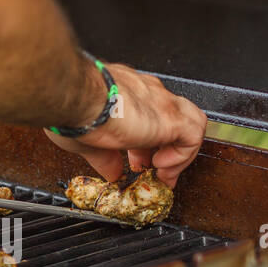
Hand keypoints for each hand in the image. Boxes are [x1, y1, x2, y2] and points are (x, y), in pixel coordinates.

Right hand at [45, 63, 206, 187]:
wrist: (77, 98)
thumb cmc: (74, 111)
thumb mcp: (89, 141)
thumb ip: (105, 159)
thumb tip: (111, 173)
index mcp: (128, 93)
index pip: (149, 116)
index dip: (147, 143)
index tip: (140, 162)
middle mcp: (148, 93)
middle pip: (171, 119)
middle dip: (165, 149)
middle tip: (155, 172)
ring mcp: (162, 102)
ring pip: (191, 122)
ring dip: (180, 152)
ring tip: (162, 171)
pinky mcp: (172, 118)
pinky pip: (193, 136)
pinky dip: (183, 155)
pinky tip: (162, 166)